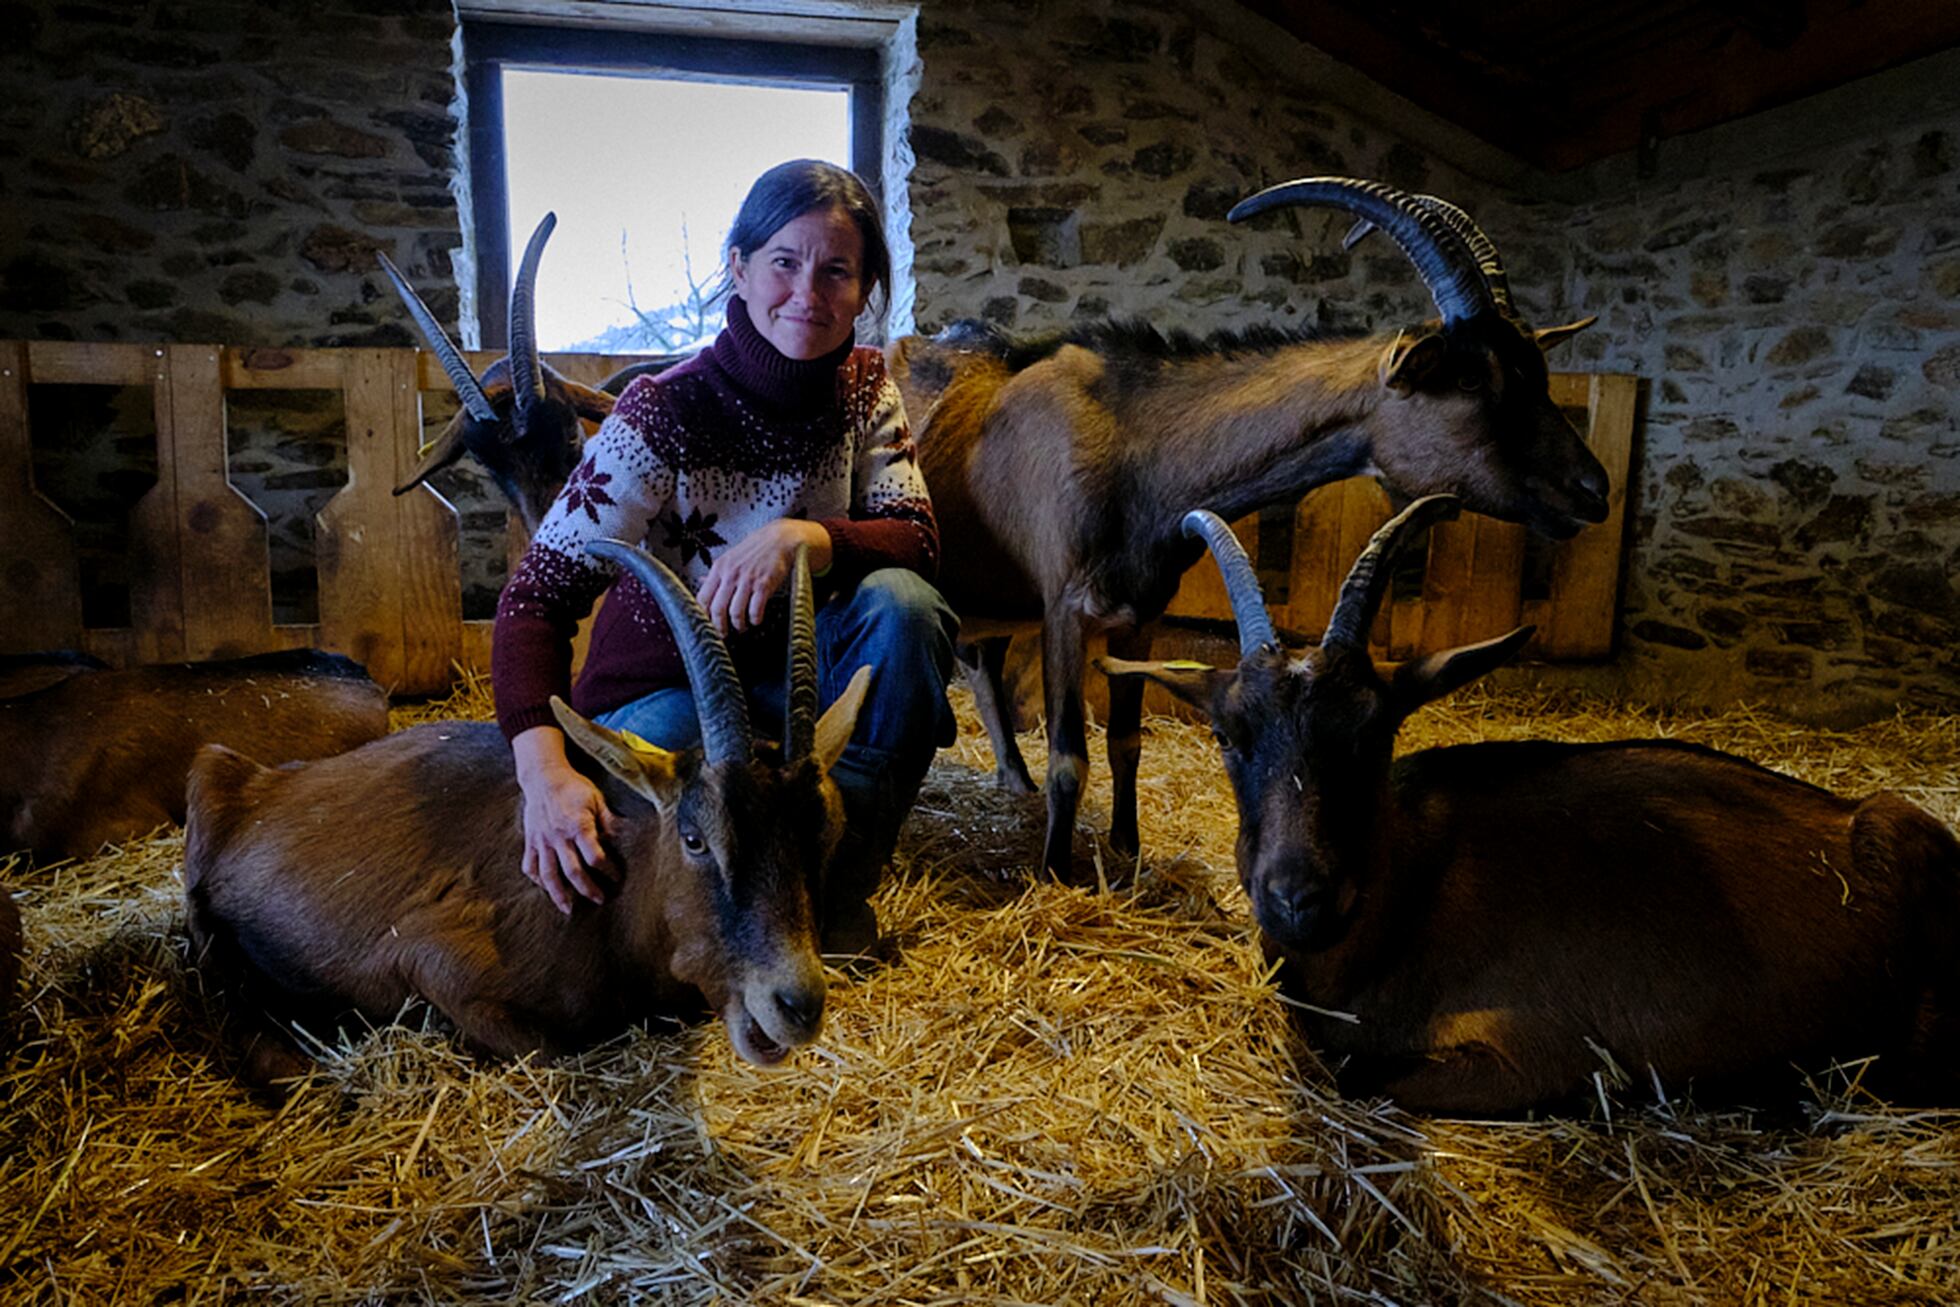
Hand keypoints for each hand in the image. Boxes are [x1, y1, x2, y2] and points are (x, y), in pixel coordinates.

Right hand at [513, 728, 617, 914]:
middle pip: (572, 871)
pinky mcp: (531, 840)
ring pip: (549, 874)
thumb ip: (608, 820)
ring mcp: (542, 840)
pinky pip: (530, 865)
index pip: (595, 856)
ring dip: (559, 894)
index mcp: (578, 826)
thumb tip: (623, 836)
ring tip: (568, 909)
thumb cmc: (573, 786)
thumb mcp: (596, 798)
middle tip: (599, 900)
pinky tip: (545, 888)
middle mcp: (558, 837)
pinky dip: (537, 879)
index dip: (608, 870)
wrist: (542, 776)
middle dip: (587, 889)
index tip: (616, 877)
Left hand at [696, 519, 831, 633]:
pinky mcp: (764, 584)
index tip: (707, 624)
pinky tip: (756, 620)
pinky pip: (755, 610)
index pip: (702, 597)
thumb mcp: (731, 558)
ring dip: (738, 625)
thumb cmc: (755, 550)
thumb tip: (700, 582)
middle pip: (717, 609)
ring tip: (741, 627)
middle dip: (719, 626)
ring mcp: (747, 580)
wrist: (780, 539)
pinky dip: (755, 619)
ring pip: (735, 612)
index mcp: (719, 568)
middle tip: (723, 634)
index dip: (703, 615)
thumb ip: (716, 573)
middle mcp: (731, 574)